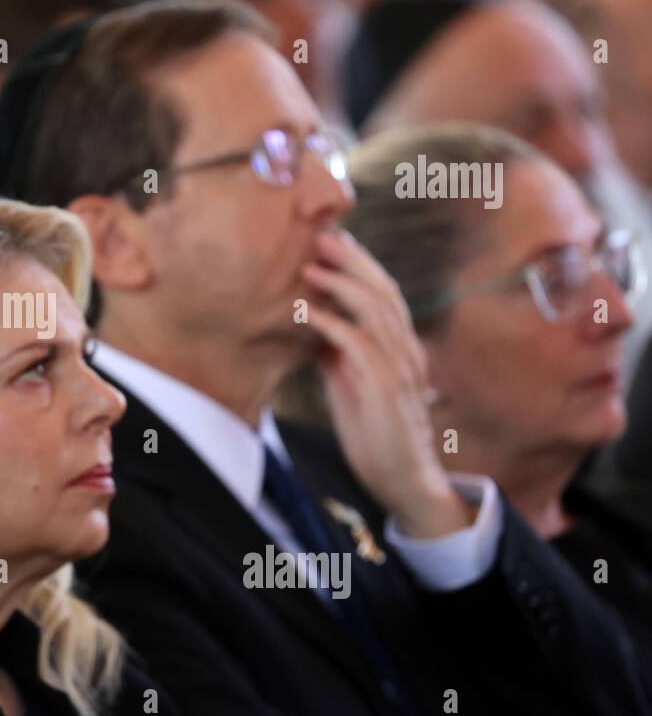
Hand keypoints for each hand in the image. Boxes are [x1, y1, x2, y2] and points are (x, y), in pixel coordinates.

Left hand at [301, 229, 469, 538]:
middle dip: (353, 260)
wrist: (402, 479)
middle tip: (323, 236)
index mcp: (402, 347)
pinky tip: (308, 313)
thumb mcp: (352, 384)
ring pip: (375, 312)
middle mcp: (407, 351)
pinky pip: (360, 347)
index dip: (360, 264)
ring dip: (340, 285)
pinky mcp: (386, 390)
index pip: (385, 294)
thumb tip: (314, 325)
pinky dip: (333, 325)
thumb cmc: (375, 433)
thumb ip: (339, 354)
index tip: (332, 241)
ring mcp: (400, 369)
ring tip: (310, 268)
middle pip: (383, 292)